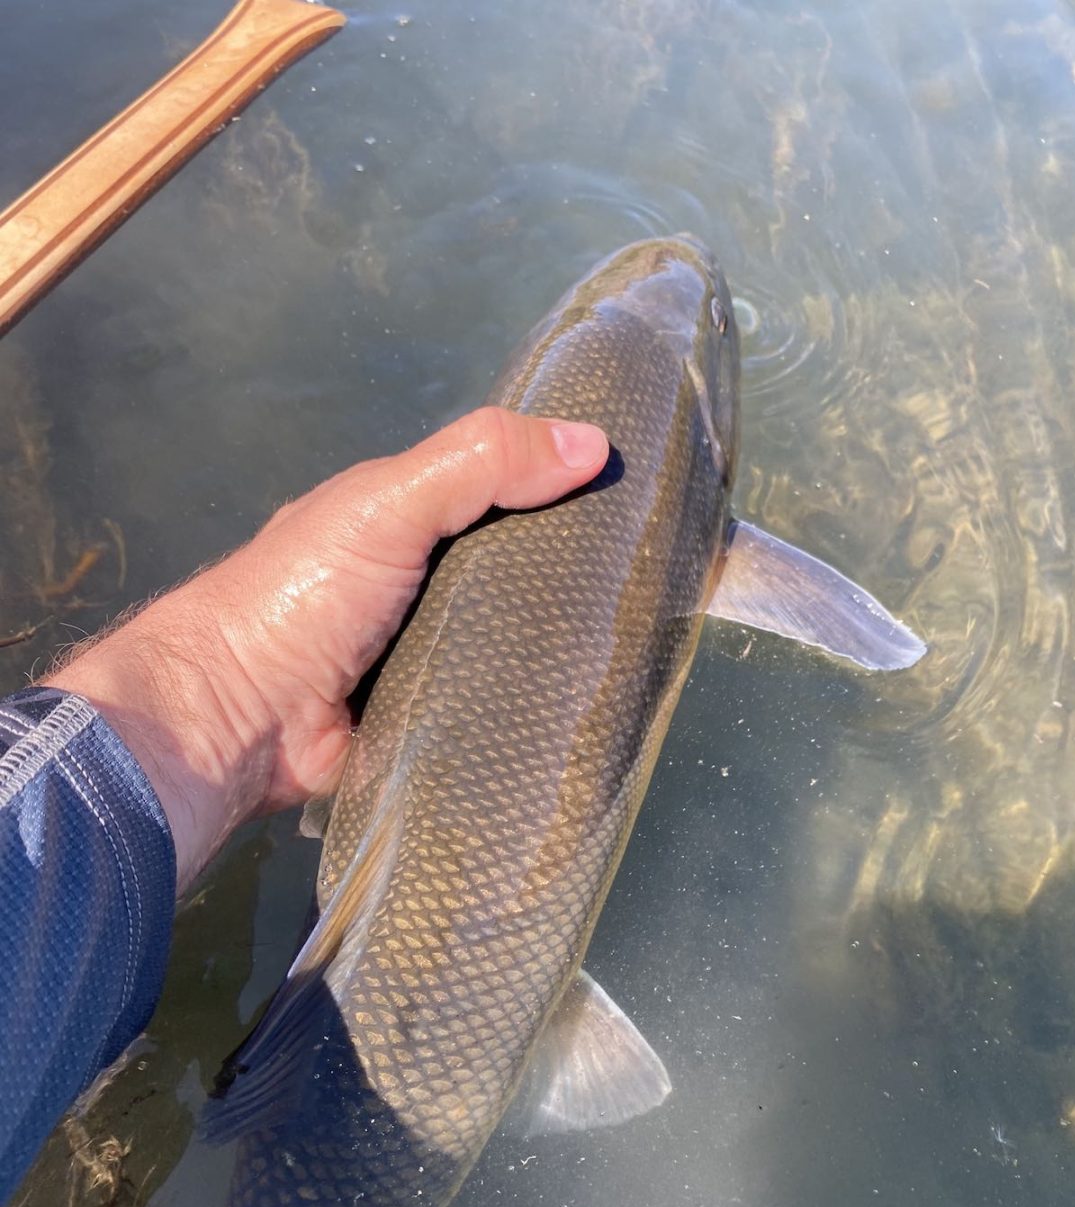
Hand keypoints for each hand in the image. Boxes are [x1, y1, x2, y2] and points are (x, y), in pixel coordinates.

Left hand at [51, 408, 608, 891]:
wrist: (240, 718)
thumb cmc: (307, 592)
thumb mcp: (390, 501)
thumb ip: (480, 463)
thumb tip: (597, 443)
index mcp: (409, 521)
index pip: (505, 493)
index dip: (567, 488)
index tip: (646, 495)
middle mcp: (424, 585)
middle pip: (520, 571)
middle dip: (579, 575)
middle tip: (662, 580)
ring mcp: (431, 658)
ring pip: (517, 642)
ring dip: (565, 646)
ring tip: (647, 642)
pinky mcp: (436, 723)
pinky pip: (500, 707)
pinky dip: (537, 705)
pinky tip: (600, 704)